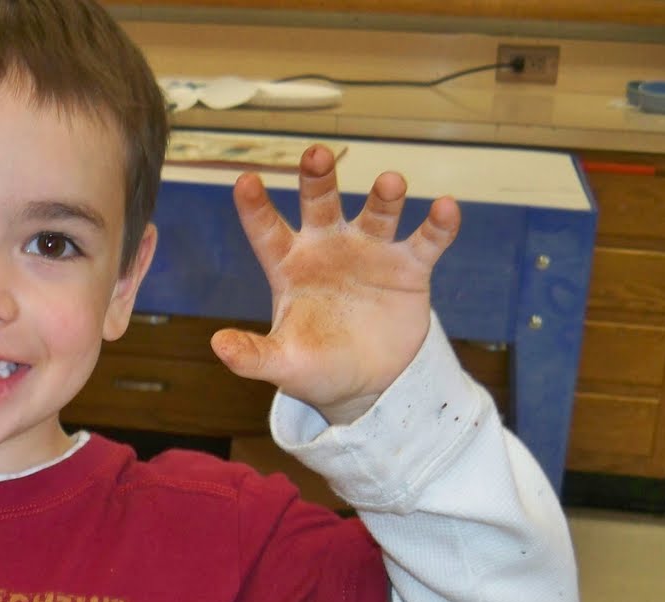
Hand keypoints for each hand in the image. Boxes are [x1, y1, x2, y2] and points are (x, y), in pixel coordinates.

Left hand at [210, 145, 459, 424]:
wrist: (366, 384)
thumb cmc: (316, 368)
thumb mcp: (282, 364)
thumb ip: (252, 354)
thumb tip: (219, 345)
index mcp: (290, 267)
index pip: (266, 231)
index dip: (255, 207)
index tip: (244, 181)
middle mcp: (328, 249)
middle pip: (320, 203)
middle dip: (318, 178)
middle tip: (316, 154)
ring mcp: (370, 252)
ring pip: (377, 212)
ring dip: (385, 196)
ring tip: (391, 183)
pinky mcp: (409, 268)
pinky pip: (426, 239)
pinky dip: (438, 224)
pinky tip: (446, 207)